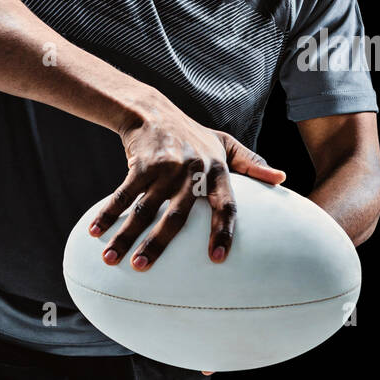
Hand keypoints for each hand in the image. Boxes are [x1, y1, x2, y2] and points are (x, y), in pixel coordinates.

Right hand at [88, 91, 284, 274]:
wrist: (155, 110)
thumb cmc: (194, 135)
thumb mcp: (225, 145)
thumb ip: (252, 163)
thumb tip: (283, 178)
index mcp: (217, 170)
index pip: (225, 205)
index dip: (222, 231)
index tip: (217, 259)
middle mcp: (193, 170)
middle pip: (176, 215)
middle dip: (158, 244)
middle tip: (144, 269)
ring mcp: (165, 167)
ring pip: (145, 209)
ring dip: (126, 236)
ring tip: (113, 260)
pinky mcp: (141, 164)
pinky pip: (123, 194)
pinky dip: (108, 214)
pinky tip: (96, 234)